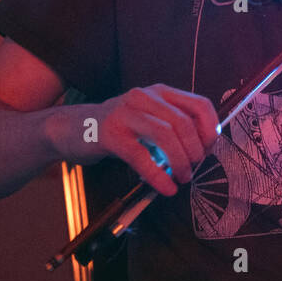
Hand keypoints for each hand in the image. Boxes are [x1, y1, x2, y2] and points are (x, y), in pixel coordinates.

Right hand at [82, 85, 219, 195]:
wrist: (71, 128)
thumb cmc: (117, 128)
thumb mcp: (148, 118)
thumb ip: (172, 127)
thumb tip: (203, 149)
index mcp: (160, 92)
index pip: (199, 104)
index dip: (210, 129)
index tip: (209, 149)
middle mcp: (145, 97)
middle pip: (184, 122)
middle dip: (195, 150)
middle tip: (195, 168)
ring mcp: (126, 113)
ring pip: (165, 134)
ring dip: (180, 161)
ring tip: (182, 177)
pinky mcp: (110, 134)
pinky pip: (140, 156)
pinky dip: (157, 176)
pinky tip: (166, 188)